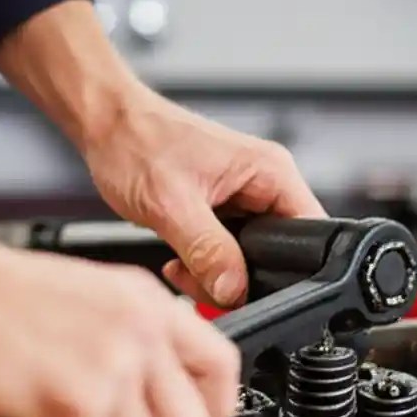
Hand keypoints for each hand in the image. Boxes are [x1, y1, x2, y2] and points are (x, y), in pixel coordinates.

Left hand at [81, 89, 325, 307]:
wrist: (105, 126)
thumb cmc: (136, 141)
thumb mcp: (173, 205)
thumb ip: (208, 252)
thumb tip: (234, 290)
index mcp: (271, 171)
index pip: (311, 232)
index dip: (289, 268)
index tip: (252, 286)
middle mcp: (263, 183)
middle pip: (280, 253)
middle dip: (241, 276)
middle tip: (203, 278)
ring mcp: (243, 197)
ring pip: (249, 258)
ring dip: (216, 272)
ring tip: (181, 263)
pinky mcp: (221, 210)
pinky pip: (227, 251)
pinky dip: (203, 264)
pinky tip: (178, 258)